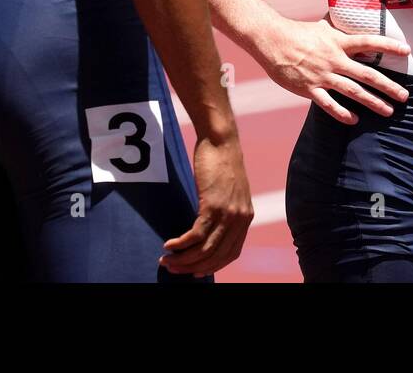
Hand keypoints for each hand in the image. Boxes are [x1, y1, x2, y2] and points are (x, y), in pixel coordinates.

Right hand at [160, 133, 252, 276]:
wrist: (221, 139)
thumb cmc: (220, 162)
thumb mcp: (229, 191)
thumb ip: (224, 210)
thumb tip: (207, 227)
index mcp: (245, 218)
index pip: (231, 254)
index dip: (212, 266)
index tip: (194, 272)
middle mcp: (240, 219)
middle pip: (216, 257)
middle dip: (193, 268)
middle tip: (173, 270)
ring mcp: (228, 213)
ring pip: (205, 249)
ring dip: (183, 260)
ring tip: (166, 261)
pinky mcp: (213, 204)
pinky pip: (196, 234)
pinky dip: (181, 244)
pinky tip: (169, 245)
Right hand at [255, 16, 410, 124]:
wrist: (272, 40)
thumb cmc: (297, 32)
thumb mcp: (321, 27)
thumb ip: (337, 28)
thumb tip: (346, 16)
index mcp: (338, 42)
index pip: (369, 42)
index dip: (389, 45)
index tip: (406, 50)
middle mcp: (335, 60)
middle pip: (367, 74)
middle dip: (388, 86)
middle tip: (404, 96)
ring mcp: (323, 75)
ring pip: (353, 92)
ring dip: (373, 102)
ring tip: (388, 111)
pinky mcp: (310, 88)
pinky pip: (329, 104)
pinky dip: (342, 113)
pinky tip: (354, 120)